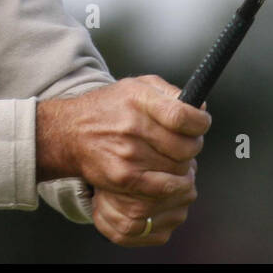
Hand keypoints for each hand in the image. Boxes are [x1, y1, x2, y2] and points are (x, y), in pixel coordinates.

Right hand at [36, 75, 209, 246]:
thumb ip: (171, 92)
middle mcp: (133, 126)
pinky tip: (173, 177)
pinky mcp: (124, 177)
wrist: (71, 132)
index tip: (201, 124)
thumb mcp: (137, 85)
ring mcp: (128, 155)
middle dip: (193, 146)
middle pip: (185, 147)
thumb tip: (200, 108)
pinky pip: (164, 187)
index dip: (201, 123)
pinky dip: (175, 185)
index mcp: (139, 99)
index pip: (183, 116)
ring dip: (183, 166)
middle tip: (187, 143)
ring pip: (178, 168)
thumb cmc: (108, 107)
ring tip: (175, 159)